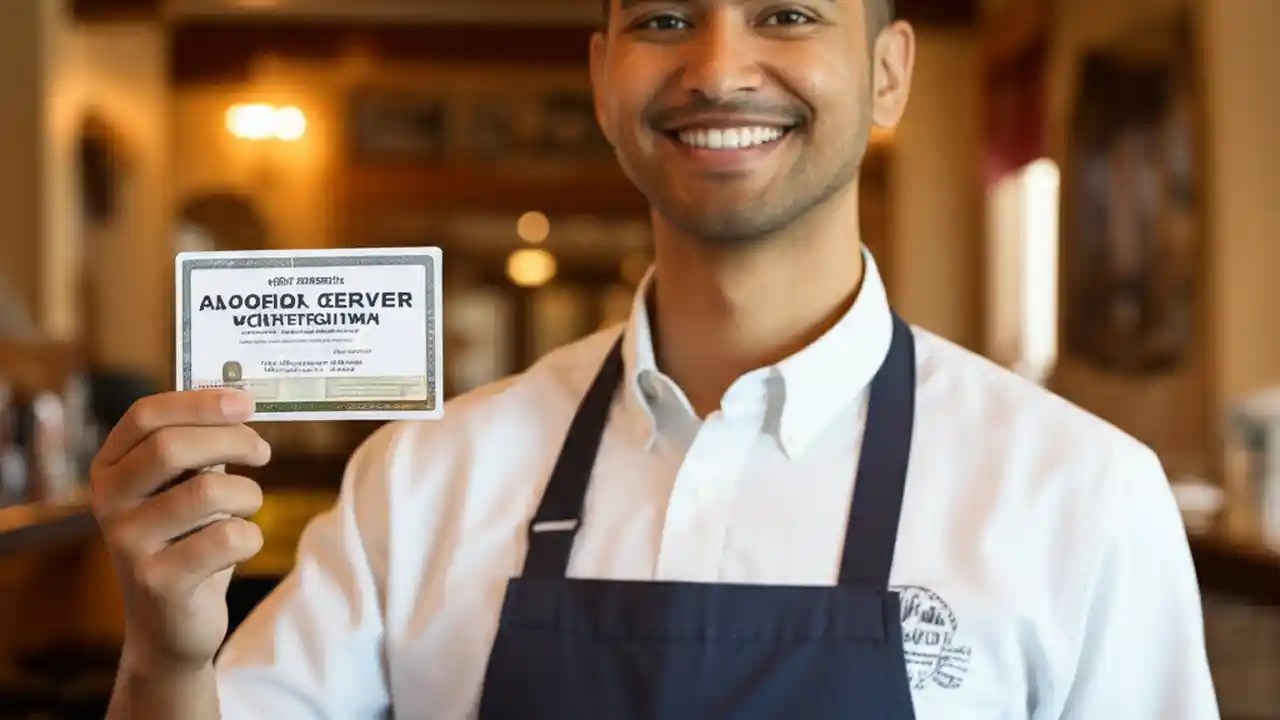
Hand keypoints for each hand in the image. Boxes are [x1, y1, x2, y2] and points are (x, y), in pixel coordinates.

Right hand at [90, 389, 270, 676]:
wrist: (170, 626)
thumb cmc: (187, 540)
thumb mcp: (184, 487)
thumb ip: (200, 446)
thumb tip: (238, 399)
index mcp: (110, 469)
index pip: (145, 416)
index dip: (200, 402)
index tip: (246, 403)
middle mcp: (108, 502)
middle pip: (172, 447)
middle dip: (233, 441)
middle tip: (263, 451)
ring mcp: (128, 543)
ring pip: (208, 491)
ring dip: (248, 495)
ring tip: (246, 509)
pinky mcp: (158, 581)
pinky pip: (227, 538)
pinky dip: (251, 536)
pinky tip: (241, 547)